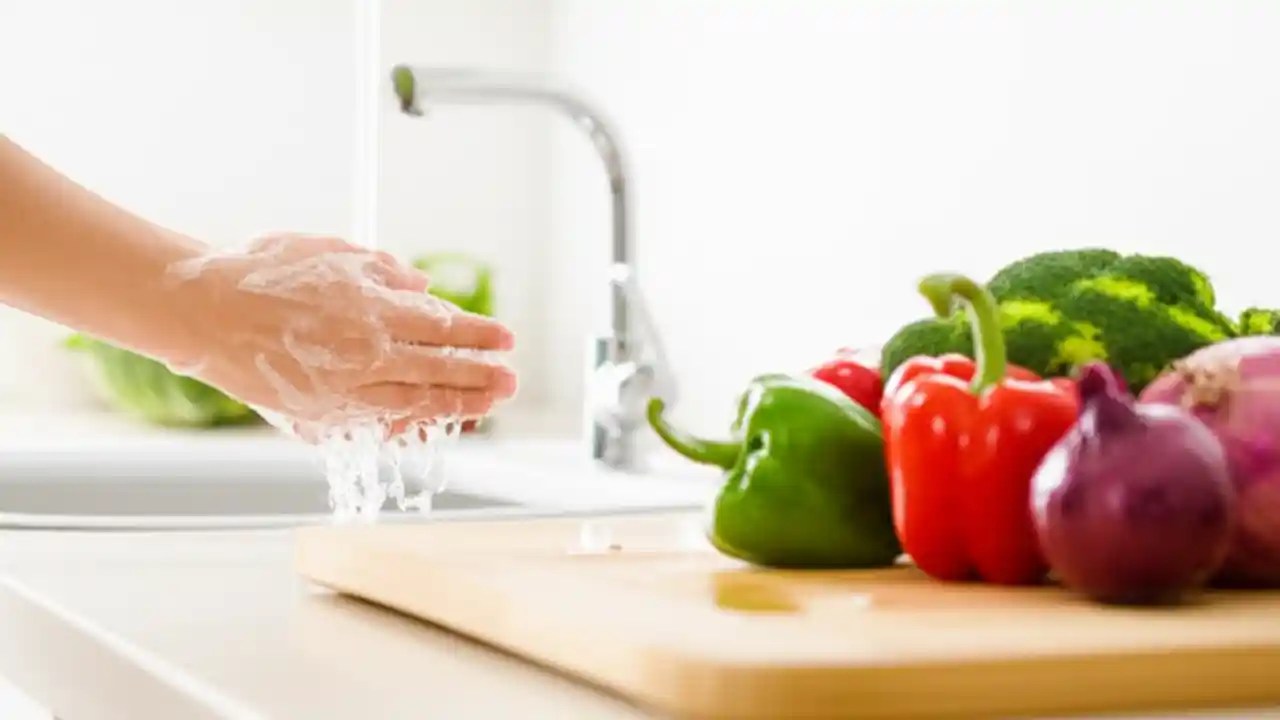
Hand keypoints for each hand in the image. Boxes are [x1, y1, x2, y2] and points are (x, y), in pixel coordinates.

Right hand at [165, 234, 515, 437]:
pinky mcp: (319, 415)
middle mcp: (364, 354)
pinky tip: (430, 423)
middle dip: (480, 376)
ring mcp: (342, 391)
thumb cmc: (262, 273)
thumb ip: (382, 271)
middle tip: (512, 380)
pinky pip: (375, 423)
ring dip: (456, 405)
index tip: (507, 339)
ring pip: (413, 403)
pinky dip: (408, 424)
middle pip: (438, 369)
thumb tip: (424, 287)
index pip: (441, 327)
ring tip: (486, 406)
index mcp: (370, 310)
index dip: (478, 335)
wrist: (200, 311)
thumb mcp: (331, 254)